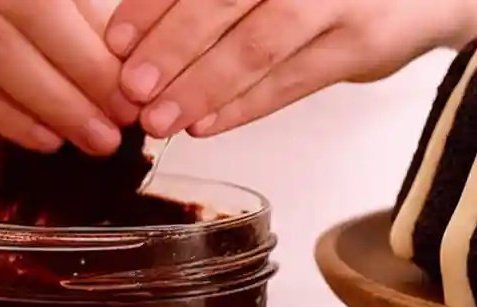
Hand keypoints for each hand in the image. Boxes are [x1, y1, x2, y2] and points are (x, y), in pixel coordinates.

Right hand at [0, 0, 137, 154]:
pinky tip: (42, 138)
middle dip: (88, 68)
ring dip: (52, 98)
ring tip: (96, 137)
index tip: (141, 76)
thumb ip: (37, 0)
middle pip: (33, 8)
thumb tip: (112, 44)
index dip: (101, 31)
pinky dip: (0, 110)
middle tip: (130, 116)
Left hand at [103, 0, 473, 138]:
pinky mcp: (361, 43)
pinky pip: (293, 80)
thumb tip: (134, 34)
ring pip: (258, 46)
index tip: (115, 42)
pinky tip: (207, 124)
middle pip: (224, 2)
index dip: (153, 5)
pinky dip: (245, 105)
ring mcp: (339, 0)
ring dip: (202, 86)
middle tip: (131, 88)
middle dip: (171, 50)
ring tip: (160, 120)